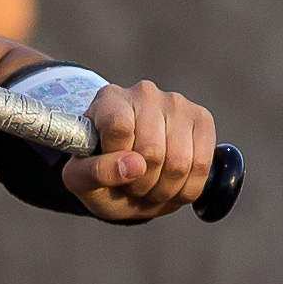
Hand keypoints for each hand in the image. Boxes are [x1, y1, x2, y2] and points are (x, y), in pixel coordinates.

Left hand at [61, 82, 216, 221]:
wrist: (128, 172)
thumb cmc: (100, 171)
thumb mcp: (80, 179)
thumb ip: (94, 172)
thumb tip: (134, 166)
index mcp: (108, 100)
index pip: (118, 126)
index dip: (117, 159)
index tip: (112, 170)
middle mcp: (144, 93)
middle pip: (151, 151)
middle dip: (141, 184)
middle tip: (131, 187)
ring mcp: (177, 104)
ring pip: (179, 162)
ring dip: (164, 190)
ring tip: (149, 188)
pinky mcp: (202, 119)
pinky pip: (202, 166)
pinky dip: (187, 189)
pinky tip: (172, 187)